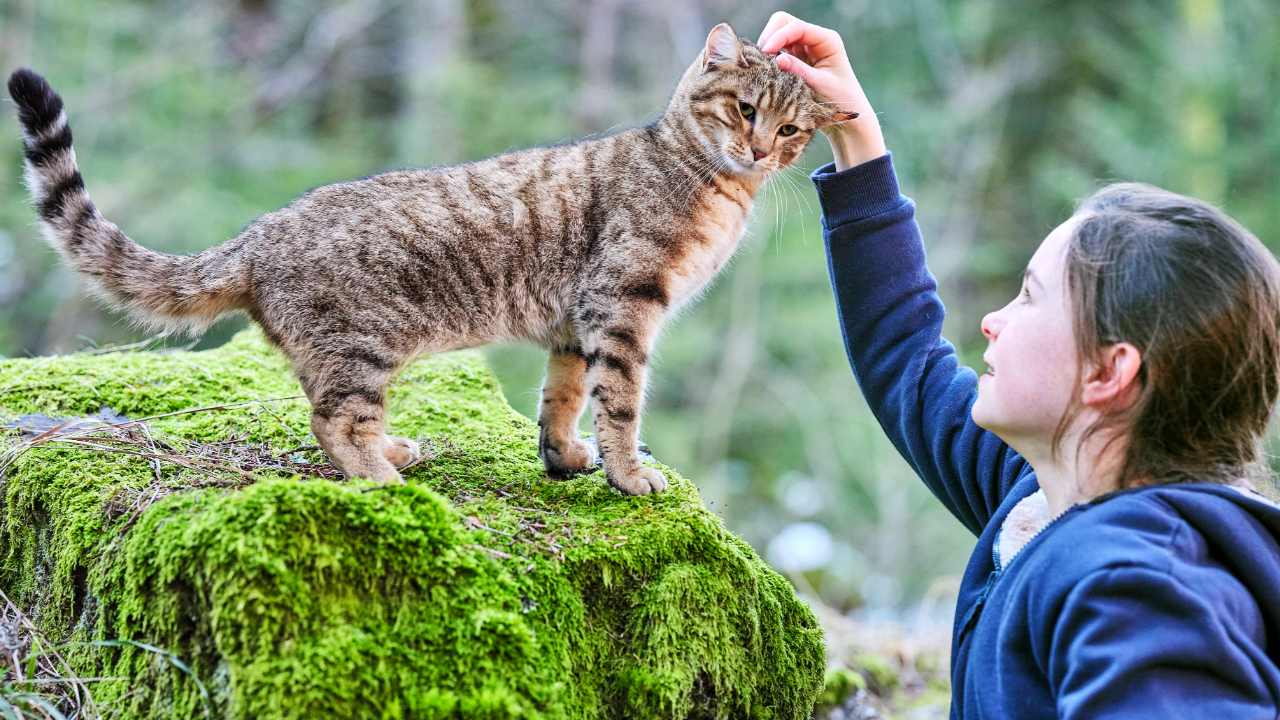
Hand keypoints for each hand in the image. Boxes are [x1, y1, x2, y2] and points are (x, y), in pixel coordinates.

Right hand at [757, 12, 886, 169]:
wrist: (847, 111)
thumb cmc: (839, 98)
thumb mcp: (819, 84)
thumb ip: (799, 71)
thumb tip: (777, 59)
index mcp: (826, 40)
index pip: (796, 27)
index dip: (778, 37)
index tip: (766, 53)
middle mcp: (814, 38)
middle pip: (784, 23)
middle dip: (770, 37)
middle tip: (761, 59)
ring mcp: (803, 46)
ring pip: (777, 34)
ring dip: (768, 47)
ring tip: (763, 67)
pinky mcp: (795, 57)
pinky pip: (777, 50)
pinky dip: (769, 57)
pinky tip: (767, 70)